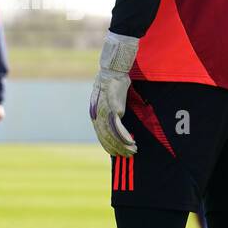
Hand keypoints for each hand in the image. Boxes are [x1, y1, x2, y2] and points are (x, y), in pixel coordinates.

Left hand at [89, 33, 138, 155]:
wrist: (112, 71)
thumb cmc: (112, 83)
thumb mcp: (109, 99)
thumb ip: (111, 109)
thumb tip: (117, 117)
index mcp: (94, 114)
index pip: (100, 135)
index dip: (108, 145)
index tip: (116, 152)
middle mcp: (97, 116)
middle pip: (105, 138)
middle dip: (116, 149)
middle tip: (127, 156)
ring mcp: (104, 114)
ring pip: (111, 136)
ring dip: (123, 146)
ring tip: (133, 152)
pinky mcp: (112, 111)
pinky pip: (117, 128)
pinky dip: (124, 137)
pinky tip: (131, 143)